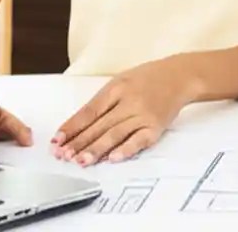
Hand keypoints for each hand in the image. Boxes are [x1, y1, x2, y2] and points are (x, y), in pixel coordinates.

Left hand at [53, 59, 200, 165]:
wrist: (180, 76)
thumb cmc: (147, 79)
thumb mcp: (121, 81)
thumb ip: (102, 101)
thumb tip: (78, 125)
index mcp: (116, 88)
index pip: (89, 111)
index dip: (72, 127)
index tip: (57, 140)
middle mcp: (129, 101)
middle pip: (99, 125)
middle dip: (79, 142)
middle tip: (63, 155)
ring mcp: (143, 115)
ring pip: (116, 134)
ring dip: (96, 149)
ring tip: (81, 161)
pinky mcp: (156, 127)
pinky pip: (139, 140)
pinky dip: (126, 150)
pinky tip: (113, 158)